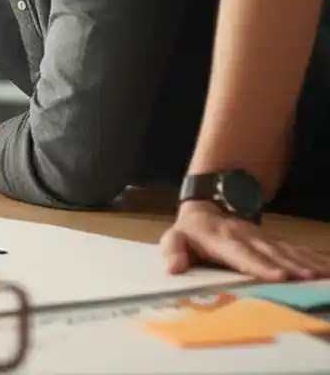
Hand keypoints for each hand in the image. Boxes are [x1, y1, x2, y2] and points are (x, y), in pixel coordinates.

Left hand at [161, 201, 329, 280]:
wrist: (208, 208)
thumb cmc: (190, 232)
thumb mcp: (174, 239)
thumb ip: (172, 252)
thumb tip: (173, 268)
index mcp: (220, 238)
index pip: (241, 253)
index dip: (259, 264)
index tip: (278, 276)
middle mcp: (246, 236)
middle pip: (271, 253)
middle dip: (292, 266)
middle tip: (310, 279)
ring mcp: (263, 237)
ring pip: (288, 250)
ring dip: (307, 263)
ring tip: (324, 275)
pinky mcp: (274, 241)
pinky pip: (297, 249)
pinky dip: (315, 257)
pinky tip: (328, 268)